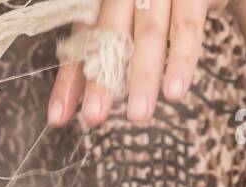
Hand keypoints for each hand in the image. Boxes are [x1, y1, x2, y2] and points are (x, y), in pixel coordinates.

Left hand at [48, 0, 232, 128]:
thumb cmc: (153, 6)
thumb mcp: (122, 27)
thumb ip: (98, 60)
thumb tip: (64, 109)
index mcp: (106, 0)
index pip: (81, 42)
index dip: (69, 80)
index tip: (58, 117)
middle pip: (110, 37)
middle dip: (101, 80)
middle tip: (94, 117)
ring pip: (149, 34)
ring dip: (143, 76)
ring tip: (138, 114)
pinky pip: (187, 28)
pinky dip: (182, 61)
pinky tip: (175, 91)